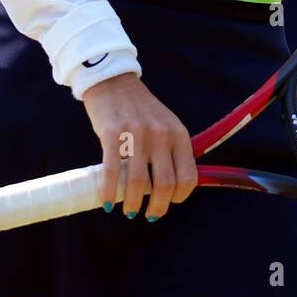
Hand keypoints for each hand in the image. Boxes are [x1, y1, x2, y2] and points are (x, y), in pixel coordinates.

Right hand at [81, 74, 197, 220]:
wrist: (113, 81)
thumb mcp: (166, 124)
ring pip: (138, 183)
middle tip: (149, 215)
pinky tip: (107, 202)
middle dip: (157, 207)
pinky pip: (112, 172)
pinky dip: (109, 192)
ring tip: (129, 211)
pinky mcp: (112, 134)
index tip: (170, 202)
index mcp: (178, 133)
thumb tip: (172, 187)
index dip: (180, 196)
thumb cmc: (140, 108)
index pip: (188, 176)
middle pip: (165, 185)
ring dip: (132, 205)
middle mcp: (161, 134)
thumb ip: (171, 150)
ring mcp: (137, 134)